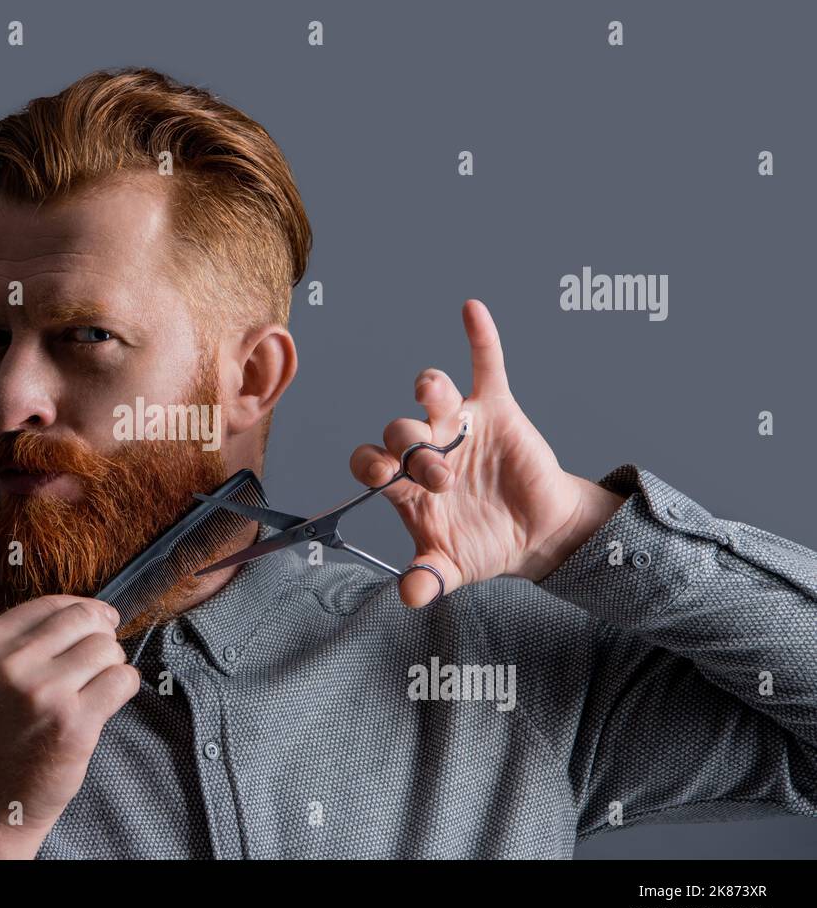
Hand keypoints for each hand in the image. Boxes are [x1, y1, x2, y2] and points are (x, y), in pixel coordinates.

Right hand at [0, 595, 138, 858]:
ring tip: (96, 687)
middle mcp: (12, 666)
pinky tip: (108, 701)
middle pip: (84, 620)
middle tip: (101, 655)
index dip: (83, 609)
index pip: (50, 605)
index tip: (98, 620)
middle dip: (102, 634)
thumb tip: (86, 613)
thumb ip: (22, 645)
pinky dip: (125, 686)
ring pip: (107, 649)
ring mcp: (44, 693)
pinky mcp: (74, 723)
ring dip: (112, 664)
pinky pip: (122, 680)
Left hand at [349, 299, 615, 606]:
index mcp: (404, 482)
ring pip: (433, 393)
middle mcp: (424, 446)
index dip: (369, 462)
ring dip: (430, 392)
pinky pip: (486, 366)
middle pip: (400, 429)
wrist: (537, 535)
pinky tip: (470, 310)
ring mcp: (458, 425)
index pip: (370, 461)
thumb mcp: (454, 568)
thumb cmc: (484, 545)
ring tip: (435, 399)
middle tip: (438, 476)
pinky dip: (480, 338)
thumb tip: (408, 597)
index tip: (383, 475)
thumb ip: (429, 580)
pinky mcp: (496, 409)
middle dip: (412, 447)